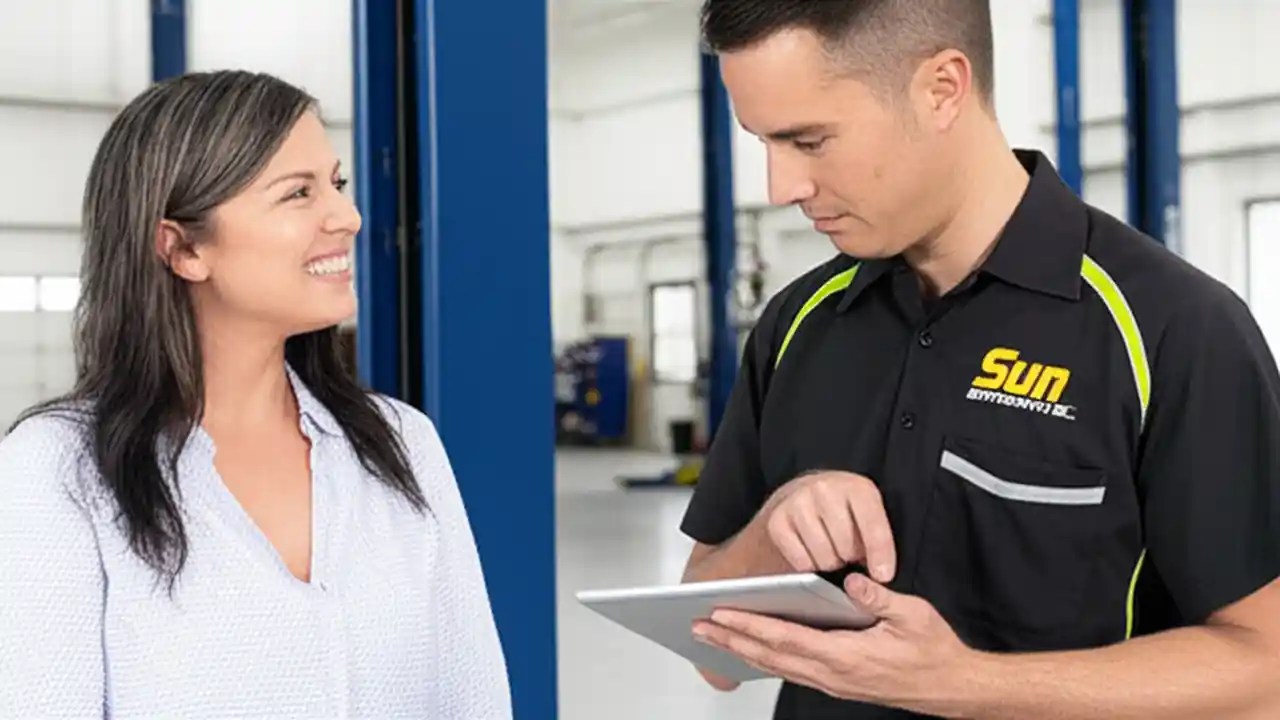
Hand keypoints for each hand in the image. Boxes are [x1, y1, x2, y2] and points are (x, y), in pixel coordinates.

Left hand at [692, 574, 975, 716]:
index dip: (749, 626)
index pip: (786, 639)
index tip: (720, 613)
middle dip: (731, 639)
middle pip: (770, 656)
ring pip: (777, 667)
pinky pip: (792, 671)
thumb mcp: (913, 615)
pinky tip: (750, 650)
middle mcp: (833, 674)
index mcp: (846, 656)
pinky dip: (765, 659)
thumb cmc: (933, 649)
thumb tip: (852, 580)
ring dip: (741, 651)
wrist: (952, 687)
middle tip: (697, 625)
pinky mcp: (837, 683)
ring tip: (712, 636)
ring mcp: (833, 683)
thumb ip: (879, 597)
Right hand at [763, 471, 896, 581]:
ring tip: (831, 550)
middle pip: (846, 546)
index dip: (880, 554)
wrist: (800, 496)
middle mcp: (825, 489)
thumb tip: (880, 574)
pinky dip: (809, 566)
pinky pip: (801, 562)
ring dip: (830, 563)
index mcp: (857, 487)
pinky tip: (811, 552)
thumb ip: (877, 539)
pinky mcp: (777, 520)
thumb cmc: (843, 512)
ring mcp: (798, 502)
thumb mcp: (866, 514)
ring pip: (824, 557)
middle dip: (850, 557)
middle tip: (848, 552)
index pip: (873, 525)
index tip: (883, 575)